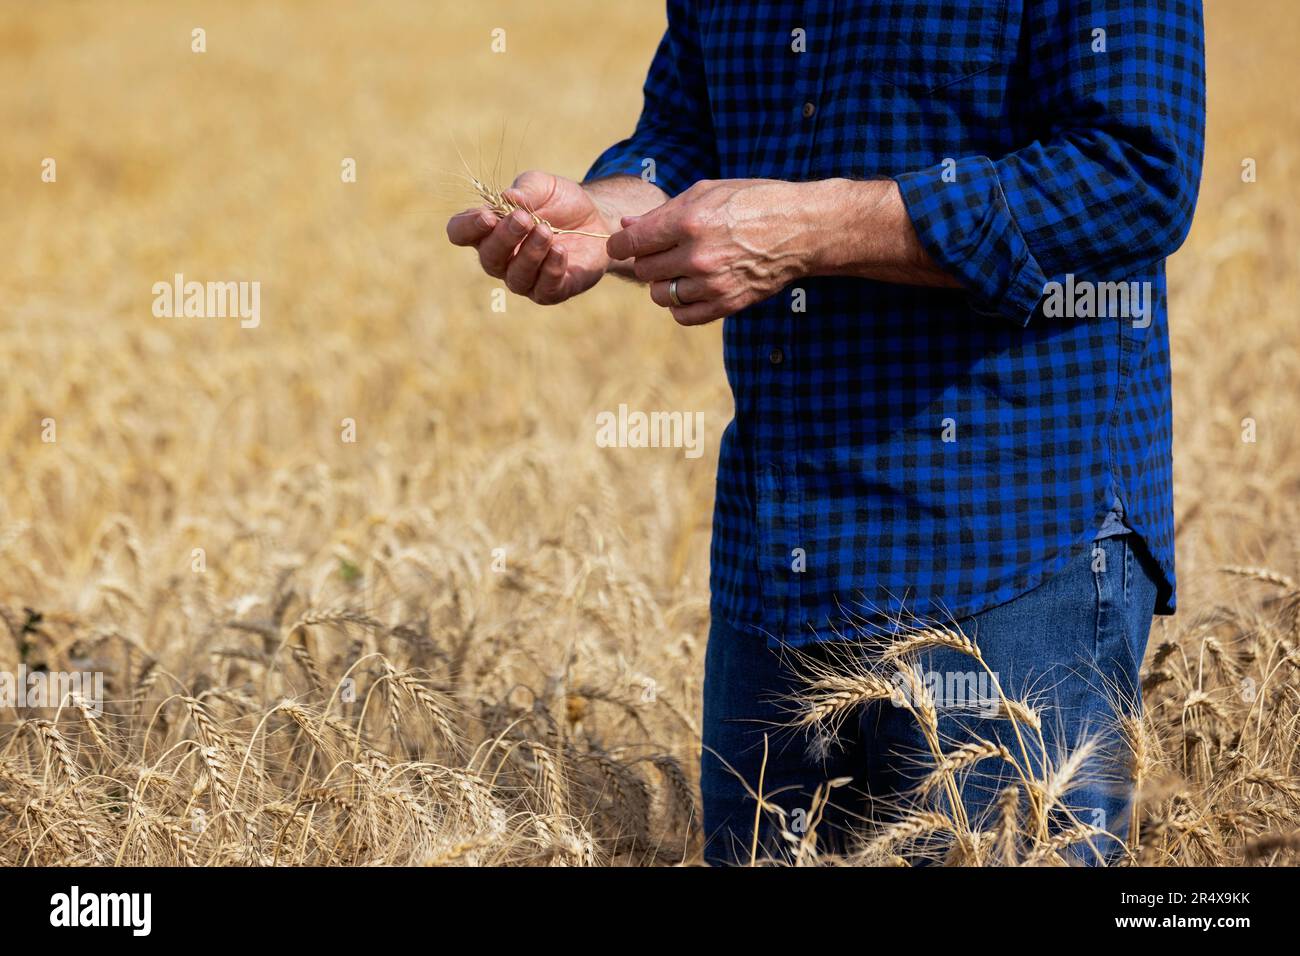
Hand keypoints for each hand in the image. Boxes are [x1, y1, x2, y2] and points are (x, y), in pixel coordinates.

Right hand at [446, 170, 612, 304]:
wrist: (597, 218)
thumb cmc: (560, 202)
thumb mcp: (543, 186)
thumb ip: (525, 190)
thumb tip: (509, 198)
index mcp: (489, 229)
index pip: (460, 233)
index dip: (468, 227)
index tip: (489, 215)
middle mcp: (501, 258)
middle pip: (488, 258)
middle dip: (504, 238)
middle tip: (524, 219)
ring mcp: (524, 278)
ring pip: (516, 277)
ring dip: (529, 254)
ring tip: (546, 231)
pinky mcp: (550, 291)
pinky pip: (544, 289)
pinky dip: (551, 270)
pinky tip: (560, 250)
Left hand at [606, 179, 819, 324]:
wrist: (801, 230)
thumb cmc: (753, 202)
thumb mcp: (707, 192)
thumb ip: (663, 212)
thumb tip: (625, 226)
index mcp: (689, 222)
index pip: (631, 243)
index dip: (620, 244)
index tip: (623, 244)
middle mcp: (698, 256)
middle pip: (644, 271)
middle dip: (646, 260)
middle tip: (662, 251)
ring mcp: (712, 284)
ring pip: (660, 296)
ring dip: (663, 284)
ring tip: (679, 269)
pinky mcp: (726, 304)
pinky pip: (683, 315)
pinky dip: (680, 305)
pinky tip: (691, 288)